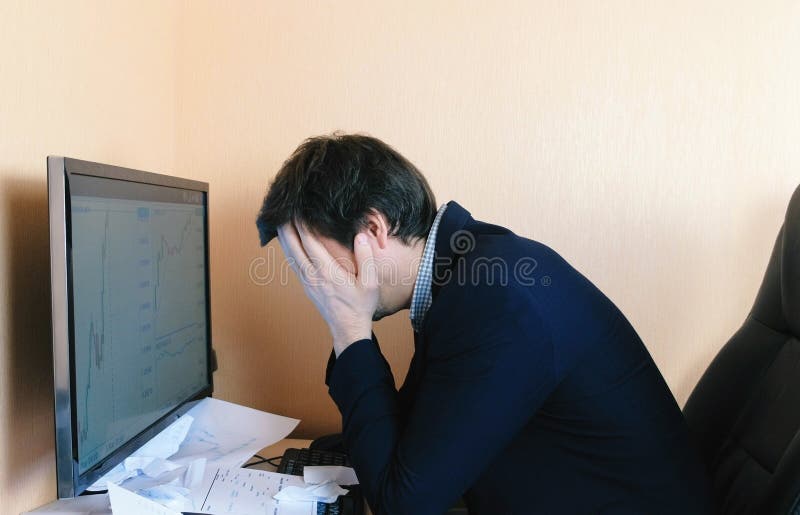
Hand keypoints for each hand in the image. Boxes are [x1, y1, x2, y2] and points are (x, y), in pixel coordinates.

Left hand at [277, 222, 377, 355]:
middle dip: (287, 227)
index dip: (302, 224)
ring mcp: (307, 282)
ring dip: (284, 238)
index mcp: (328, 272)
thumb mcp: (370, 282)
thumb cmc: (360, 306)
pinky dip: (288, 251)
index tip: (299, 209)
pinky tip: (287, 244)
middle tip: (282, 210)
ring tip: (279, 222)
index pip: (310, 242)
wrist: (349, 329)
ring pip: (290, 256)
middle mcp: (313, 276)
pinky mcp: (306, 287)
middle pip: (294, 247)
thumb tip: (360, 236)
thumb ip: (366, 258)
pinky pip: (293, 264)